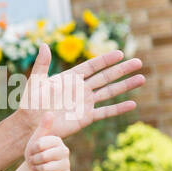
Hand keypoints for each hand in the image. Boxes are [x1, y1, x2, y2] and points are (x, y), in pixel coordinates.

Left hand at [17, 43, 144, 138]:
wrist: (31, 126)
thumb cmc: (29, 104)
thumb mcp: (35, 83)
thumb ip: (41, 65)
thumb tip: (44, 45)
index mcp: (70, 78)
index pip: (92, 66)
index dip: (106, 60)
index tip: (120, 53)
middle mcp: (80, 89)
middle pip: (105, 77)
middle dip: (122, 70)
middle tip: (139, 62)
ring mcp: (85, 103)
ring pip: (109, 92)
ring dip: (125, 86)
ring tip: (142, 79)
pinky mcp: (86, 117)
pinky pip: (105, 112)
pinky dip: (118, 108)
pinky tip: (132, 104)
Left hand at [24, 112, 70, 170]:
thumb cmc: (34, 154)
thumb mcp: (35, 140)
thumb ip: (43, 127)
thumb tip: (50, 112)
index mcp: (57, 141)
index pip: (39, 144)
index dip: (32, 150)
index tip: (33, 151)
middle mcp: (65, 151)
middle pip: (43, 156)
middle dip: (34, 161)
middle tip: (36, 161)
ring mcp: (67, 164)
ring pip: (46, 168)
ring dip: (38, 170)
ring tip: (40, 168)